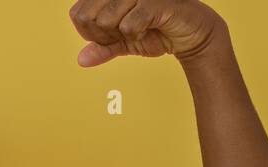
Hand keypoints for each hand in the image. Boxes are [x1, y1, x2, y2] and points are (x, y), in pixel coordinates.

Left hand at [68, 0, 223, 66]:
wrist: (190, 36)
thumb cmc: (155, 32)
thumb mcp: (123, 43)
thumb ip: (102, 48)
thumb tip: (81, 60)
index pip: (77, 14)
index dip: (89, 33)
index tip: (110, 36)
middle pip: (88, 17)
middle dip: (102, 36)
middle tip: (124, 35)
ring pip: (106, 19)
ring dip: (120, 36)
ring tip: (138, 32)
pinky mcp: (154, 1)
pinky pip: (128, 25)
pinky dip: (135, 36)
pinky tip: (148, 31)